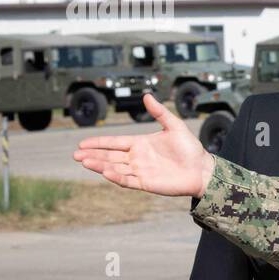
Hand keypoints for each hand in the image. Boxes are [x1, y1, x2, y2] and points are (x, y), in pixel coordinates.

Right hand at [73, 93, 214, 196]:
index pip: (114, 142)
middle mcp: (137, 158)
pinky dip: (116, 177)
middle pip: (110, 156)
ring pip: (115, 168)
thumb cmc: (190, 148)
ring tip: (84, 162)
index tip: (82, 143)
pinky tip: (105, 172)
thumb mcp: (175, 126)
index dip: (99, 143)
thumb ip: (160, 112)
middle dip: (93, 155)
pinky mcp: (146, 183)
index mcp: (140, 144)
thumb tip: (147, 95)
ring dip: (99, 165)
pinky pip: (127, 181)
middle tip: (76, 155)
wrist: (202, 169)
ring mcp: (140, 171)